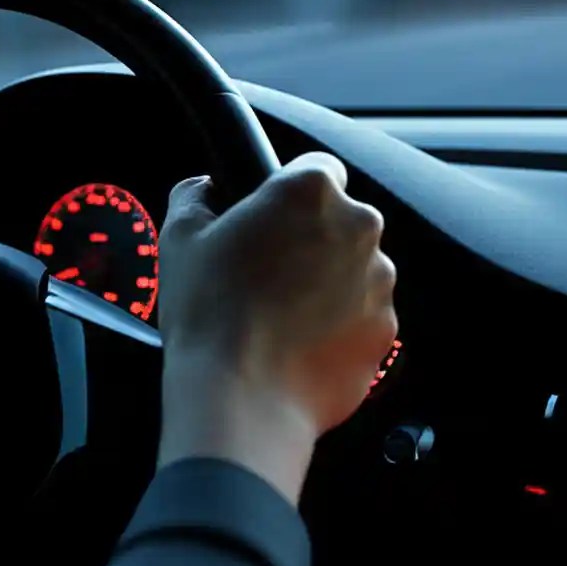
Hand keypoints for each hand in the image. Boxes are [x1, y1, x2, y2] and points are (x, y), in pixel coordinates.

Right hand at [155, 152, 396, 502]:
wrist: (242, 398)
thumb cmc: (210, 313)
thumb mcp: (180, 237)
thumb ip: (194, 196)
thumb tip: (203, 189)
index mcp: (309, 192)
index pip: (316, 167)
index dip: (288, 190)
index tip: (268, 215)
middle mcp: (358, 228)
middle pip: (339, 220)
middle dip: (308, 239)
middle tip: (263, 271)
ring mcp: (379, 283)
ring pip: (353, 269)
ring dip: (325, 282)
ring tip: (276, 314)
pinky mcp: (386, 332)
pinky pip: (361, 316)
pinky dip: (337, 325)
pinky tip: (295, 343)